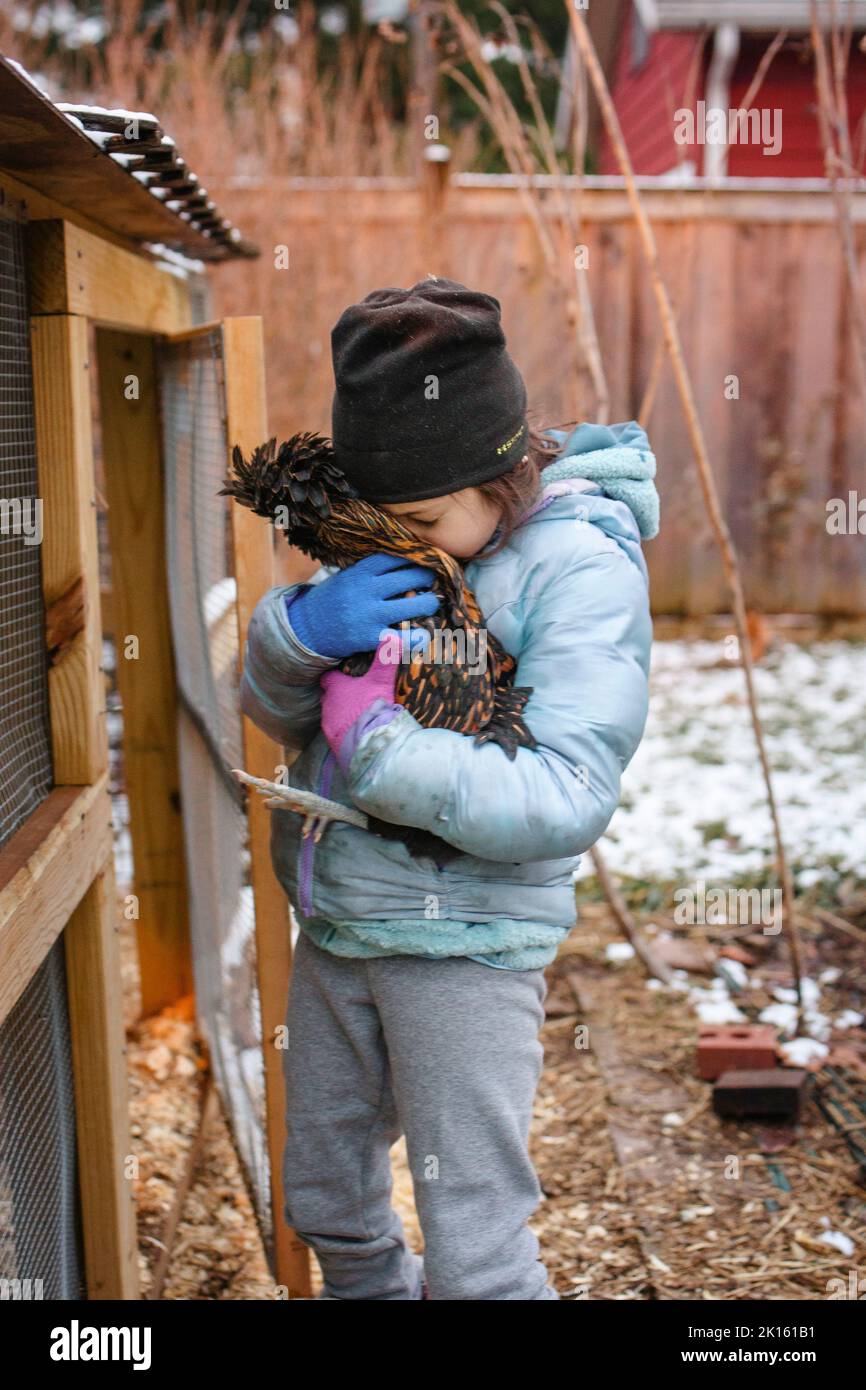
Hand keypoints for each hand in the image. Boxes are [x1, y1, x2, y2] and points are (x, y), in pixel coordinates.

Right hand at [285, 552, 439, 660]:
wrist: (308, 629)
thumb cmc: (333, 600)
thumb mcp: (346, 577)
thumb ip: (369, 570)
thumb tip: (403, 561)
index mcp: (359, 572)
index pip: (393, 557)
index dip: (414, 556)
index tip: (425, 556)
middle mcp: (366, 591)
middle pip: (407, 578)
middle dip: (426, 577)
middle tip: (433, 579)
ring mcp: (369, 615)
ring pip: (411, 605)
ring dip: (428, 603)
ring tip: (432, 602)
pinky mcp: (370, 638)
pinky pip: (402, 638)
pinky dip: (417, 637)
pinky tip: (424, 635)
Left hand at [320, 636, 398, 762]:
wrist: (369, 742)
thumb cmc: (372, 707)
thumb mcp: (381, 680)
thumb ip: (385, 659)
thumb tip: (392, 635)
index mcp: (336, 688)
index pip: (328, 678)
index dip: (335, 677)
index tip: (343, 676)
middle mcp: (328, 706)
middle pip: (329, 697)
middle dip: (338, 696)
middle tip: (352, 695)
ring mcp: (330, 726)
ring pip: (332, 716)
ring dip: (342, 715)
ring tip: (357, 716)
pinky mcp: (334, 743)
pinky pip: (337, 734)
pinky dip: (345, 733)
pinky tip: (357, 734)